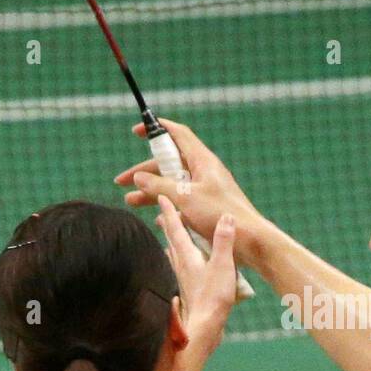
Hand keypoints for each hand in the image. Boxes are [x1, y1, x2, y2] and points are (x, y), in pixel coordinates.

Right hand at [116, 118, 267, 266]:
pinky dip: (168, 208)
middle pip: (168, 164)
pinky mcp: (206, 208)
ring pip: (172, 185)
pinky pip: (182, 203)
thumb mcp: (185, 197)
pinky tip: (158, 220)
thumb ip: (159, 185)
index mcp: (202, 161)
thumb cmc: (221, 214)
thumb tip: (139, 177)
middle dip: (144, 172)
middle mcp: (203, 172)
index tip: (136, 131)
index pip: (177, 135)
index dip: (157, 129)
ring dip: (151, 192)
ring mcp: (205, 191)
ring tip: (130, 202)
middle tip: (121, 181)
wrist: (249, 240)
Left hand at [159, 192, 236, 330]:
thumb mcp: (223, 266)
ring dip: (171, 242)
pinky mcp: (188, 290)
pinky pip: (180, 268)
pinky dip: (177, 260)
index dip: (169, 212)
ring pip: (174, 254)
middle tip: (162, 211)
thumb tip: (227, 216)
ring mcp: (183, 279)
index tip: (161, 196)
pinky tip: (178, 265)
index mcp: (188, 257)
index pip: (176, 229)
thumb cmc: (213, 298)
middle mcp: (181, 266)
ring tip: (168, 235)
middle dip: (167, 224)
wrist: (203, 329)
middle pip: (171, 240)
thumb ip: (224, 241)